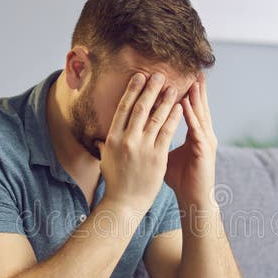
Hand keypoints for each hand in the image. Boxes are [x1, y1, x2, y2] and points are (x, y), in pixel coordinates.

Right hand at [96, 73, 182, 213]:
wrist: (125, 203)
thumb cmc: (116, 182)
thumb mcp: (106, 159)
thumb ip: (105, 145)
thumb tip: (98, 138)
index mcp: (112, 137)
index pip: (123, 108)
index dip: (132, 90)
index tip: (139, 77)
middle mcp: (127, 139)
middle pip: (140, 108)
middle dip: (150, 88)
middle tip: (158, 74)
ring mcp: (143, 147)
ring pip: (156, 117)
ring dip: (165, 99)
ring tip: (172, 87)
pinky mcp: (157, 156)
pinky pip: (167, 131)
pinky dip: (174, 117)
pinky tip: (179, 107)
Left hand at [165, 72, 217, 207]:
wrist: (193, 198)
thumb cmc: (180, 179)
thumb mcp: (166, 155)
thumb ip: (158, 141)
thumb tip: (141, 134)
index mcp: (195, 134)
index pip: (191, 109)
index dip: (187, 93)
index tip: (181, 76)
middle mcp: (203, 135)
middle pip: (199, 107)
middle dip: (196, 88)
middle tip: (193, 69)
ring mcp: (205, 142)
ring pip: (200, 115)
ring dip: (196, 98)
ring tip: (193, 80)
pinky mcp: (204, 151)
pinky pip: (197, 130)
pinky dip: (192, 117)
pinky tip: (186, 105)